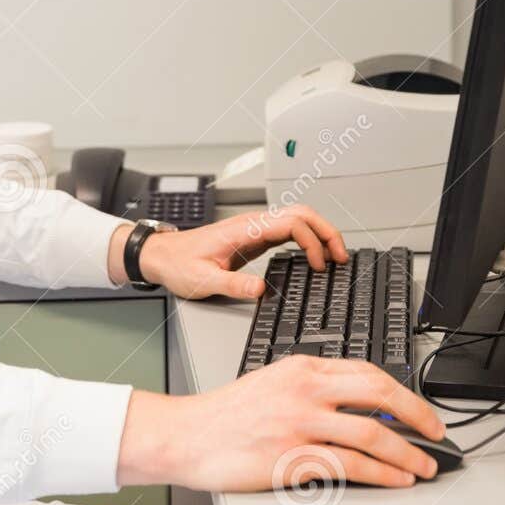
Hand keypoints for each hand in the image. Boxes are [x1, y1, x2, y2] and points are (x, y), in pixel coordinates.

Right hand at [116, 356, 446, 490]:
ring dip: (407, 452)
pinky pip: (351, 465)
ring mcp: (300, 423)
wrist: (186, 435)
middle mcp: (305, 389)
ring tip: (424, 465)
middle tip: (437, 432)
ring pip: (372, 432)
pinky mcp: (293, 457)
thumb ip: (313, 386)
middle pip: (379, 393)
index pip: (367, 371)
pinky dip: (382, 473)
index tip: (419, 408)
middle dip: (418, 414)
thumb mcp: (273, 381)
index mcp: (302, 366)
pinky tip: (396, 479)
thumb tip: (357, 403)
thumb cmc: (225, 414)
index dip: (403, 391)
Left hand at [120, 205, 347, 299]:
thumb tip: (262, 290)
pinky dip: (309, 239)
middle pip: (302, 214)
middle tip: (342, 257)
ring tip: (336, 257)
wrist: (162, 256)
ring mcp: (256, 229)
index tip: (319, 266)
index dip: (312, 241)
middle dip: (327, 232)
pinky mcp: (256, 237)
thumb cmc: (179, 264)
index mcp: (245, 229)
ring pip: (299, 219)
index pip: (291, 223)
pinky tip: (315, 256)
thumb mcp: (203, 281)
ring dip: (321, 233)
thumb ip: (233, 285)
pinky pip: (290, 230)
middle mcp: (253, 224)